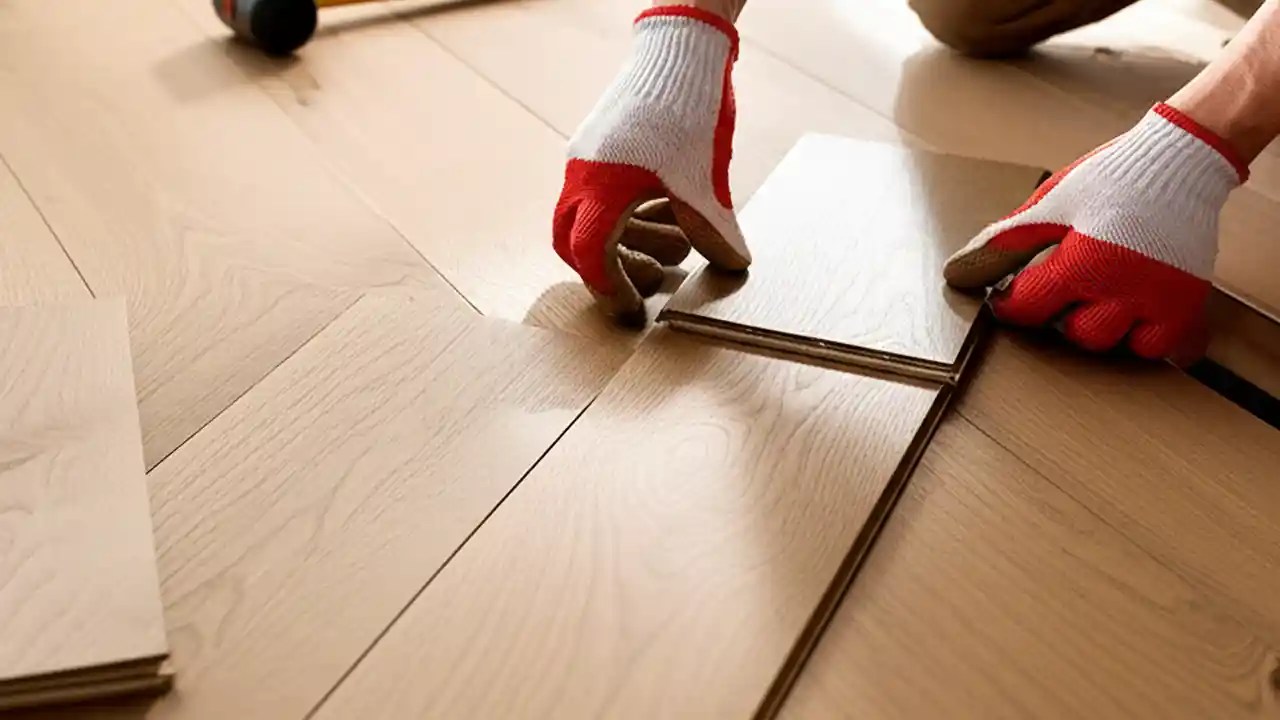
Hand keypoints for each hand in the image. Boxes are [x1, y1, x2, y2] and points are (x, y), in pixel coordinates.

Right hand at [553, 6, 750, 323]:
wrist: (680, 50)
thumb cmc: (689, 111)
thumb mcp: (706, 183)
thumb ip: (715, 231)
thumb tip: (733, 266)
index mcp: (603, 187)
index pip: (591, 256)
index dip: (611, 289)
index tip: (634, 310)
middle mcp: (584, 174)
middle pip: (576, 242)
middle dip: (610, 270)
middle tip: (647, 285)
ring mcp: (586, 157)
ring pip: (590, 217)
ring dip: (628, 241)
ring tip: (675, 247)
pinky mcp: (598, 144)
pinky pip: (600, 191)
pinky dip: (628, 213)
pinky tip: (668, 212)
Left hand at [944, 103, 1247, 363]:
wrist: (1182, 157)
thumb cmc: (1113, 178)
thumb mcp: (1051, 205)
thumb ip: (1005, 244)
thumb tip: (955, 273)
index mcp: (1083, 262)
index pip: (1029, 308)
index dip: (1012, 303)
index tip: (1014, 293)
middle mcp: (1126, 289)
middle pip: (1079, 334)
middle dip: (1064, 316)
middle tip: (1067, 290)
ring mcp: (1163, 300)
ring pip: (1122, 346)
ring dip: (1106, 328)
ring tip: (1101, 299)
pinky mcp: (1190, 302)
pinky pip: (1166, 348)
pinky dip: (1150, 338)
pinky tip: (1137, 315)